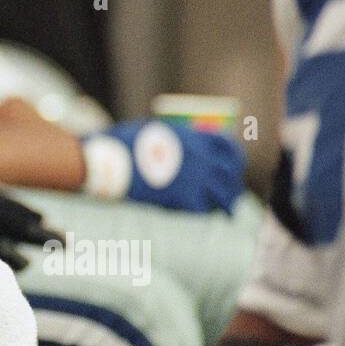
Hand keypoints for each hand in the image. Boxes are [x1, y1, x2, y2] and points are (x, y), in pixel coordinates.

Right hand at [82, 120, 245, 212]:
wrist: (110, 164)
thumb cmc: (123, 145)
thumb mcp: (151, 130)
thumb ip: (170, 138)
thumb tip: (175, 142)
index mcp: (194, 137)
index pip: (227, 145)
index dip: (234, 156)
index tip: (233, 164)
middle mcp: (201, 157)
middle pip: (230, 172)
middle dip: (233, 183)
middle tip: (230, 192)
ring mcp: (195, 178)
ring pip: (223, 194)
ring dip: (226, 202)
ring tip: (226, 211)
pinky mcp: (184, 198)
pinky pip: (203, 208)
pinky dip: (204, 212)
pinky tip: (203, 214)